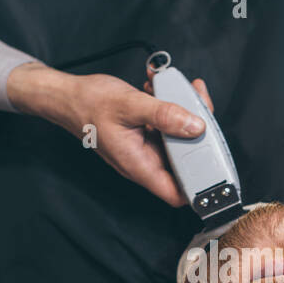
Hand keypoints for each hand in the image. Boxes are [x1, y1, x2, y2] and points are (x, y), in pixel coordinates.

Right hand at [6, 62, 211, 206]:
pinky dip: (170, 109)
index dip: (200, 188)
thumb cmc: (88, 104)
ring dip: (185, 115)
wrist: (67, 97)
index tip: (216, 168)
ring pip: (177, 140)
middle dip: (199, 134)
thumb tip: (195, 125)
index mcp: (139, 165)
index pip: (177, 193)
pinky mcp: (144, 135)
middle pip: (184, 161)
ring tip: (182, 89)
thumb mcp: (129, 105)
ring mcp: (144, 148)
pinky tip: (162, 89)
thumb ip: (164, 115)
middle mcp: (144, 161)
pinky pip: (166, 127)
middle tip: (200, 105)